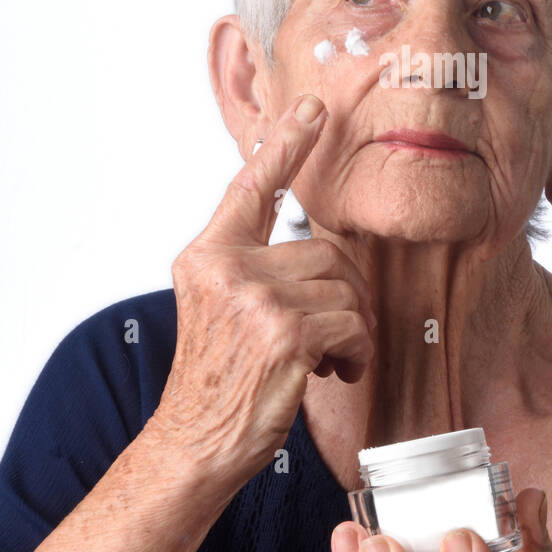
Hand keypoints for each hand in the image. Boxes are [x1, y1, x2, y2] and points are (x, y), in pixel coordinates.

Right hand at [151, 94, 376, 494]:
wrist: (196, 443)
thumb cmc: (216, 381)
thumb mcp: (218, 308)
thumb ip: (251, 268)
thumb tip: (317, 248)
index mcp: (208, 256)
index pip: (251, 188)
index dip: (286, 145)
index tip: (313, 108)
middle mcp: (227, 269)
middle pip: (322, 251)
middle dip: (339, 294)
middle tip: (326, 333)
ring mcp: (254, 300)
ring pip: (343, 290)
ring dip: (349, 329)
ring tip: (325, 357)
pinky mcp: (285, 334)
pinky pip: (352, 325)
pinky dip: (355, 353)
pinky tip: (333, 371)